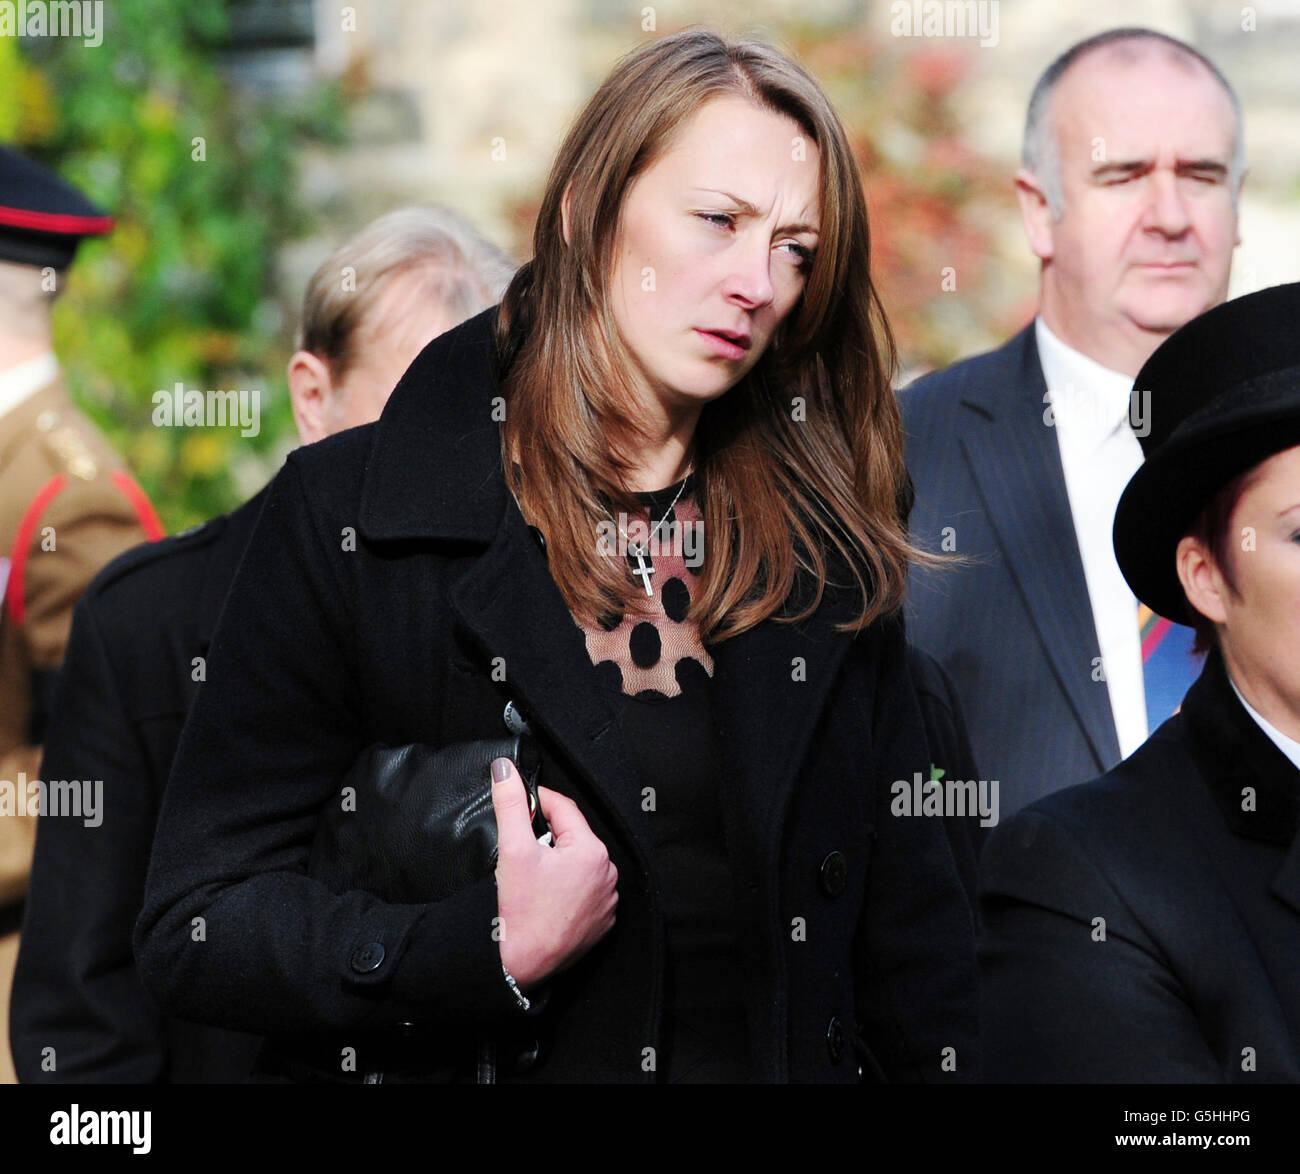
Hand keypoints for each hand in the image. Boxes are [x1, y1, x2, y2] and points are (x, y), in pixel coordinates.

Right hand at [490, 758, 617, 989]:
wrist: (521, 965)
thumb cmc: (520, 912)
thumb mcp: (512, 849)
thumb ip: (510, 804)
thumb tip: (505, 770)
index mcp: (592, 851)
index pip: (564, 809)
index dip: (538, 801)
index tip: (520, 801)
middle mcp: (608, 874)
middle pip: (573, 837)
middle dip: (547, 835)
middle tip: (521, 846)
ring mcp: (607, 901)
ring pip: (579, 865)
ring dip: (558, 862)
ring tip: (533, 874)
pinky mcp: (601, 922)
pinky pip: (585, 891)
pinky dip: (567, 887)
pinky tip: (546, 896)